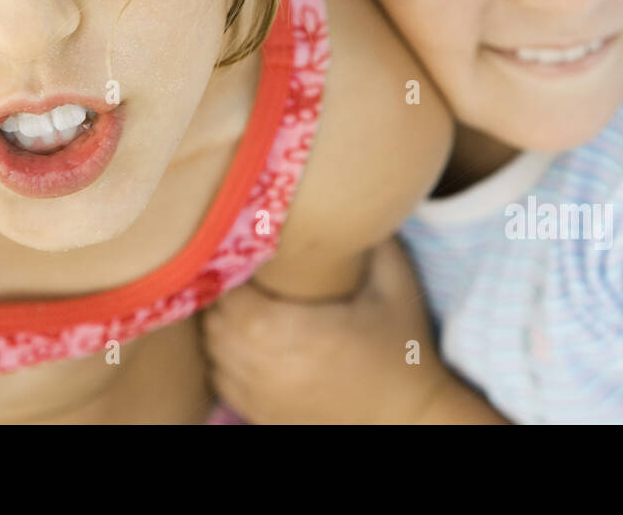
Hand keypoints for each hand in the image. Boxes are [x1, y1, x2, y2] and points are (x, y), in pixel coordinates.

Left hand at [202, 238, 449, 422]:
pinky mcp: (263, 418)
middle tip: (240, 269)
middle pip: (214, 321)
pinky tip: (245, 341)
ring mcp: (261, 399)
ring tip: (240, 301)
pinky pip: (221, 381)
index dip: (231, 268)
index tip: (246, 250)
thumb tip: (355, 202)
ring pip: (212, 351)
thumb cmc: (404, 352)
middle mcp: (267, 369)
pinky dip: (224, 357)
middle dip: (221, 292)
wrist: (410, 421)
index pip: (229, 295)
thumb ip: (375, 242)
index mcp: (293, 333)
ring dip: (219, 324)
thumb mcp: (398, 287)